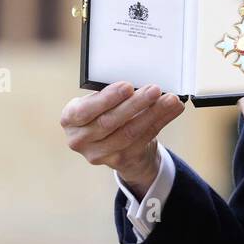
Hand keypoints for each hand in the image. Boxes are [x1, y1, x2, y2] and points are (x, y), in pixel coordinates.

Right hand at [60, 82, 185, 197]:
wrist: (114, 144)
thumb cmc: (106, 113)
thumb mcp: (101, 103)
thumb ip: (112, 95)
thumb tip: (141, 83)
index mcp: (70, 119)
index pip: (85, 110)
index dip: (107, 99)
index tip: (127, 86)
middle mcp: (79, 139)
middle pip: (110, 122)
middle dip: (135, 104)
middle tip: (154, 90)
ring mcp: (99, 154)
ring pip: (130, 132)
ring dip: (153, 113)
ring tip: (170, 99)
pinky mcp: (119, 160)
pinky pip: (144, 139)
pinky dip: (161, 121)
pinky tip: (173, 110)